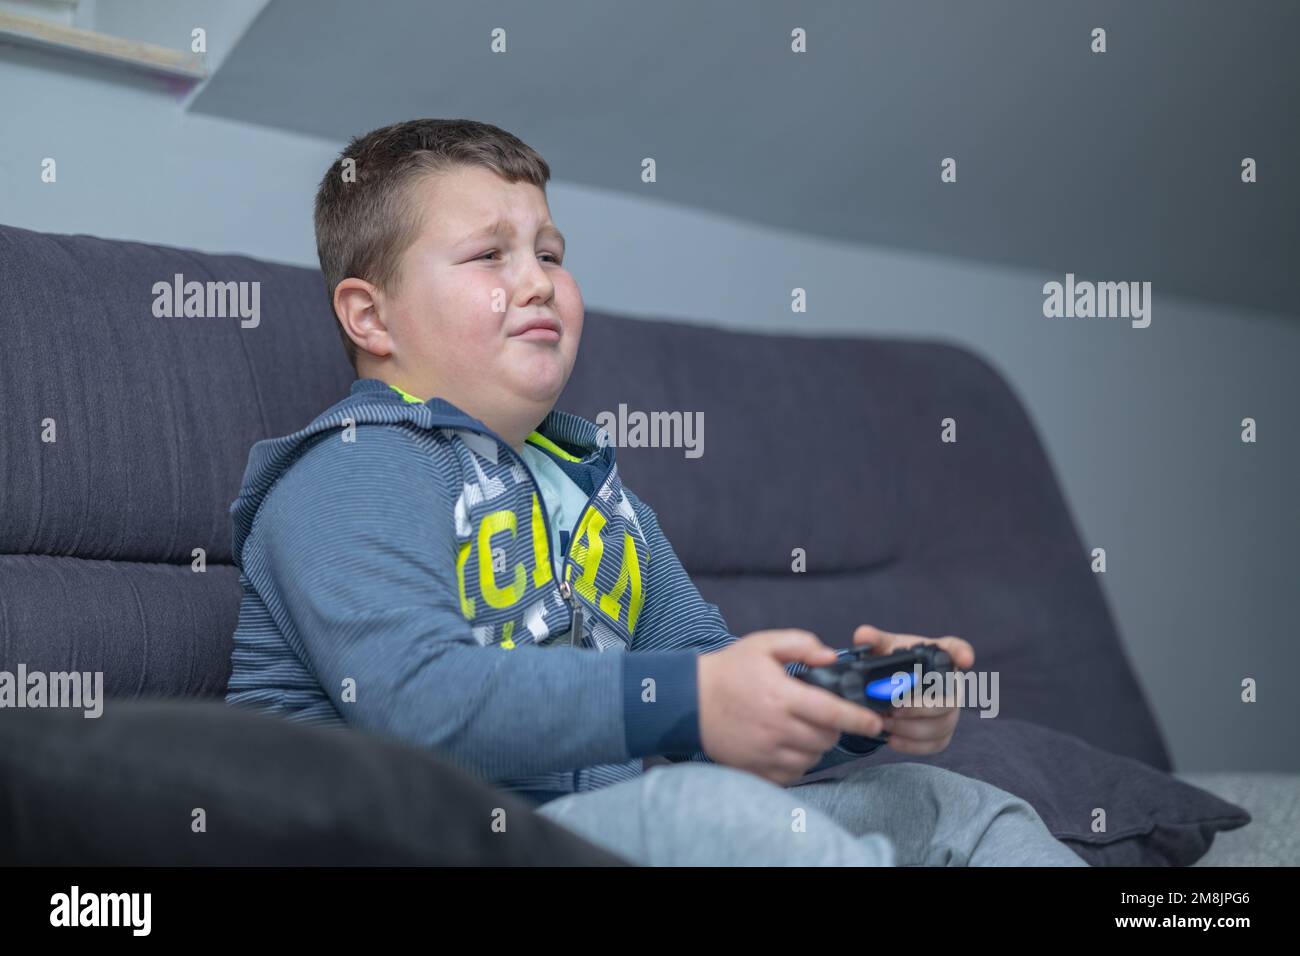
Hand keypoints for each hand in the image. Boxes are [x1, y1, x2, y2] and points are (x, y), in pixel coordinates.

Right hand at [698, 629, 886, 785]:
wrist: (689, 700)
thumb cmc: (729, 671)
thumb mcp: (763, 644)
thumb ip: (801, 644)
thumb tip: (831, 657)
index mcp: (781, 696)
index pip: (832, 713)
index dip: (859, 719)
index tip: (874, 722)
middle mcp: (776, 728)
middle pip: (826, 738)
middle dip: (834, 728)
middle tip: (823, 714)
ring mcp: (766, 752)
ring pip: (812, 757)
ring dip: (817, 745)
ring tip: (803, 727)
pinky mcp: (756, 769)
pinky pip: (794, 773)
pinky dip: (799, 762)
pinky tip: (789, 744)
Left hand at [851, 624, 974, 755]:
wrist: (889, 689)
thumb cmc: (893, 663)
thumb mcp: (883, 649)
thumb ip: (873, 641)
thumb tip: (862, 635)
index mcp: (939, 656)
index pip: (957, 649)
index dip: (963, 654)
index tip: (965, 660)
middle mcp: (952, 684)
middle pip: (948, 700)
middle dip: (918, 707)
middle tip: (891, 708)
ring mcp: (950, 710)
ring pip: (942, 725)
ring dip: (910, 728)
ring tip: (884, 723)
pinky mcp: (943, 733)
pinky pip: (936, 743)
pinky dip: (912, 744)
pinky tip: (892, 739)